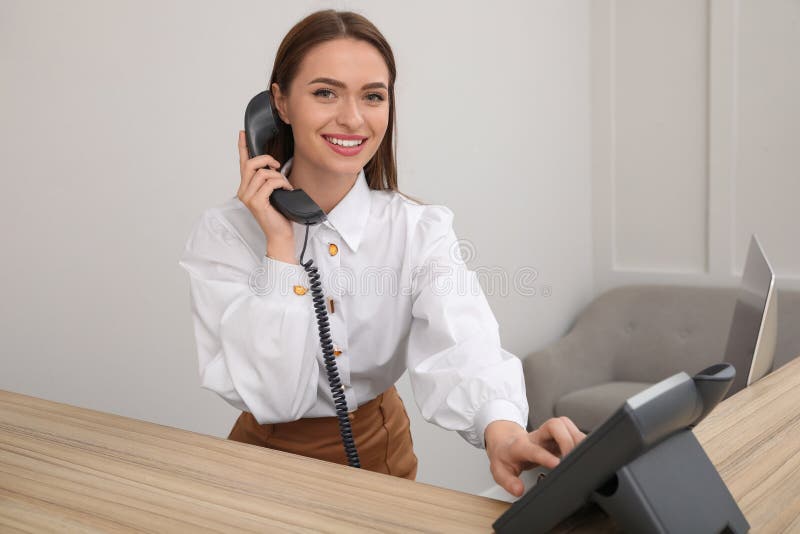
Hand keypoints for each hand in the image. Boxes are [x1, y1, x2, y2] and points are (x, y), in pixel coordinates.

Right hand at [237, 130, 294, 244]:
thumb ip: (269, 180)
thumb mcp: (274, 193)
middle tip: (278, 165)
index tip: (242, 134)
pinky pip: (269, 183)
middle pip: (251, 164)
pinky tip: (287, 190)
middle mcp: (243, 192)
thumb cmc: (279, 215)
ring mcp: (248, 198)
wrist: (280, 234)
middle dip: (266, 160)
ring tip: (286, 186)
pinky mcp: (256, 203)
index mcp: (246, 188)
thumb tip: (274, 165)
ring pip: (262, 173)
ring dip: (278, 177)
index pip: (242, 164)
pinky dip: (281, 184)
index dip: (243, 147)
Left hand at [485, 417, 585, 497]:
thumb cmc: (504, 455)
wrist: (504, 441)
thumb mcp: (499, 471)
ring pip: (565, 425)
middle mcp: (536, 436)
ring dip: (576, 437)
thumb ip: (508, 482)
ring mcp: (547, 434)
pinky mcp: (557, 435)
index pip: (533, 448)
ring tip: (581, 455)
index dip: (545, 456)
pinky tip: (583, 451)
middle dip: (567, 439)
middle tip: (572, 458)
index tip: (557, 465)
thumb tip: (519, 490)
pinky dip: (580, 439)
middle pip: (554, 425)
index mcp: (520, 445)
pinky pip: (571, 430)